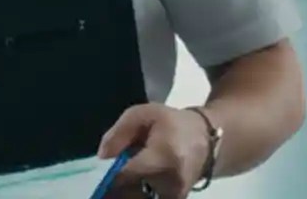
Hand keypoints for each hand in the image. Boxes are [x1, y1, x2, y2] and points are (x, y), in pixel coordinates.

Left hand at [97, 105, 211, 198]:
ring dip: (128, 188)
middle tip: (114, 172)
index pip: (126, 175)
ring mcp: (176, 195)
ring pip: (139, 196)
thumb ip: (119, 133)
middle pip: (131, 192)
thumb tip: (102, 157)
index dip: (108, 175)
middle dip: (117, 184)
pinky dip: (139, 191)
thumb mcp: (142, 115)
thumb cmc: (170, 123)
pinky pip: (149, 198)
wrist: (204, 139)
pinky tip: (136, 181)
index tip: (102, 170)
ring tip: (126, 175)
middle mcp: (171, 182)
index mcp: (163, 157)